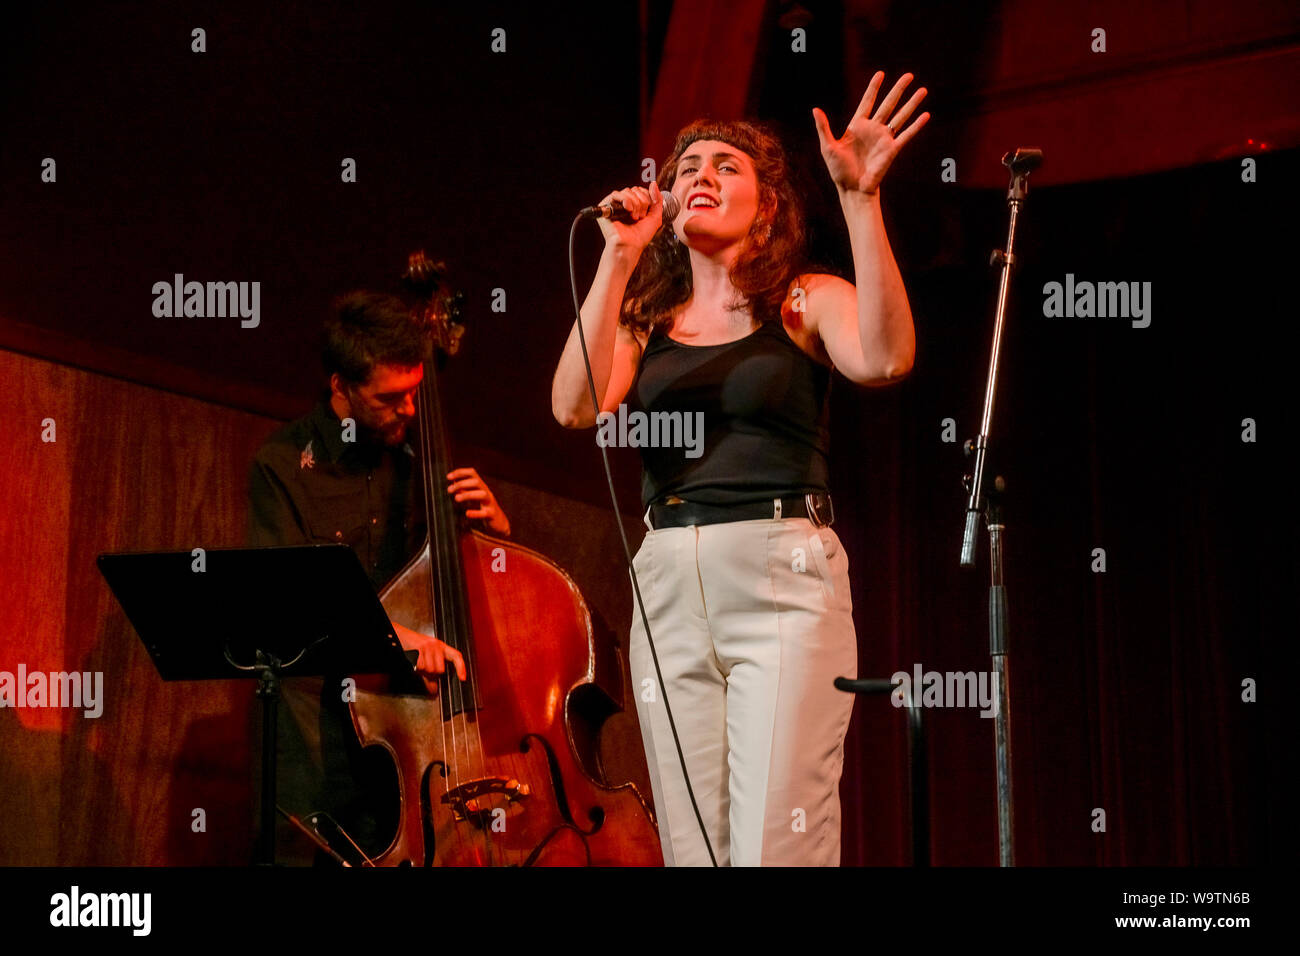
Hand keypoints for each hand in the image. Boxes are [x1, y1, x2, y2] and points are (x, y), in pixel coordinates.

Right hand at [392, 621, 466, 693]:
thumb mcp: (426, 658)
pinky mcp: (420, 648)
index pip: (457, 656)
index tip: (462, 678)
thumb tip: (434, 691)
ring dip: (422, 670)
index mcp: (442, 647)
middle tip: (424, 667)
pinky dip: (416, 667)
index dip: (461, 667)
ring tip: (418, 662)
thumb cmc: (414, 646)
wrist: (401, 635)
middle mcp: (437, 645)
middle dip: (431, 673)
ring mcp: (429, 646)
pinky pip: (421, 666)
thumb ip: (431, 674)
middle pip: (440, 670)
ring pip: (430, 669)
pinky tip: (414, 660)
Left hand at [447, 466, 509, 535]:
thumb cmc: (484, 508)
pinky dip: (476, 513)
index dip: (460, 472)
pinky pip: (485, 513)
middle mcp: (487, 492)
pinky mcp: (492, 514)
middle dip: (462, 483)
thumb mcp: (475, 497)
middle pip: (477, 482)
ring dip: (468, 494)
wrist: (499, 523)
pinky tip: (467, 513)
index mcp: (482, 487)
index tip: (448, 477)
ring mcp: (490, 503)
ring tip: (456, 498)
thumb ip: (465, 490)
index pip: (472, 473)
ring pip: (482, 494)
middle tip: (449, 490)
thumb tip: (454, 484)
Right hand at [596, 180, 666, 252]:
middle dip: (642, 203)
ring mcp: (615, 204)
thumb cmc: (640, 236)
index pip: (642, 190)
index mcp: (635, 205)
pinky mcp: (606, 206)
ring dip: (635, 204)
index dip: (647, 199)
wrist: (630, 245)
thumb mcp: (655, 216)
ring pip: (628, 191)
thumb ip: (657, 199)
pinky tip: (628, 210)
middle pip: (635, 190)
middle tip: (640, 217)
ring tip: (634, 217)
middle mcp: (624, 204)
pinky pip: (616, 194)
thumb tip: (654, 183)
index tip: (646, 213)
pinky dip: (625, 200)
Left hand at [813, 71, 928, 196]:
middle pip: (888, 104)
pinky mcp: (892, 150)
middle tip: (909, 75)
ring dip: (912, 103)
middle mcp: (873, 129)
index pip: (867, 101)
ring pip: (901, 116)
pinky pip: (906, 135)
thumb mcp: (828, 147)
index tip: (881, 74)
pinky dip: (916, 126)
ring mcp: (884, 139)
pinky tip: (926, 115)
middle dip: (898, 90)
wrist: (852, 189)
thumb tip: (815, 109)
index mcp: (857, 126)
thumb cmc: (838, 170)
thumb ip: (823, 128)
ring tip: (923, 90)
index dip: (874, 88)